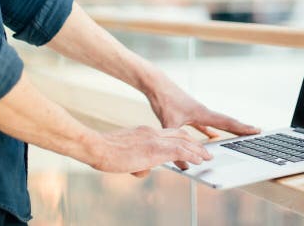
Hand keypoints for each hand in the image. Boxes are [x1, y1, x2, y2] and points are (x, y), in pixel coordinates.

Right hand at [89, 125, 212, 177]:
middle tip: (204, 151)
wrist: (97, 147)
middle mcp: (152, 132)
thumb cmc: (105, 152)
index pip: (169, 133)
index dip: (183, 140)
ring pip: (183, 141)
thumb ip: (137, 160)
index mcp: (145, 132)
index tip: (190, 146)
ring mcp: (154, 139)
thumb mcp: (125, 155)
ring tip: (207, 157)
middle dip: (194, 143)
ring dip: (197, 150)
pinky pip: (179, 150)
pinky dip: (191, 155)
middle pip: (180, 135)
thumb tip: (143, 170)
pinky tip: (198, 160)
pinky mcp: (154, 149)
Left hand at [145, 74, 260, 170]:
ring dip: (228, 129)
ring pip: (217, 124)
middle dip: (242, 128)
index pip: (227, 122)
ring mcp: (197, 112)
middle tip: (257, 132)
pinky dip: (211, 131)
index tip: (257, 130)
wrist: (157, 86)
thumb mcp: (169, 125)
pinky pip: (205, 125)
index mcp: (203, 113)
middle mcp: (203, 112)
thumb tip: (183, 166)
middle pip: (227, 122)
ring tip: (240, 136)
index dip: (242, 128)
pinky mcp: (190, 113)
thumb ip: (176, 145)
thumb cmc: (165, 101)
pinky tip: (214, 138)